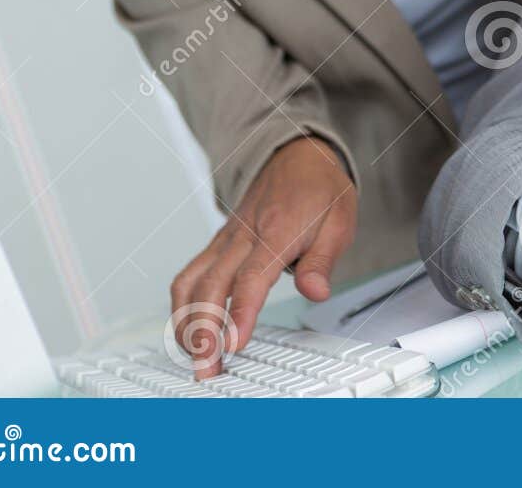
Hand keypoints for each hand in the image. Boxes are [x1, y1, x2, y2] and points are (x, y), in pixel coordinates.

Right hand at [168, 135, 355, 377]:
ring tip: (194, 357)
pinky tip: (187, 330)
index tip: (234, 344)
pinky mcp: (217, 244)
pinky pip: (189, 274)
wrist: (297, 155)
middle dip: (203, 330)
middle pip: (211, 285)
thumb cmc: (320, 190)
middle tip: (206, 366)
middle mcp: (243, 235)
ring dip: (186, 322)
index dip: (241, 312)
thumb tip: (316, 293)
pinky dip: (182, 305)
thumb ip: (323, 260)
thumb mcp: (339, 221)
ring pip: (190, 280)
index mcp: (278, 230)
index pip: (253, 276)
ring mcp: (225, 239)